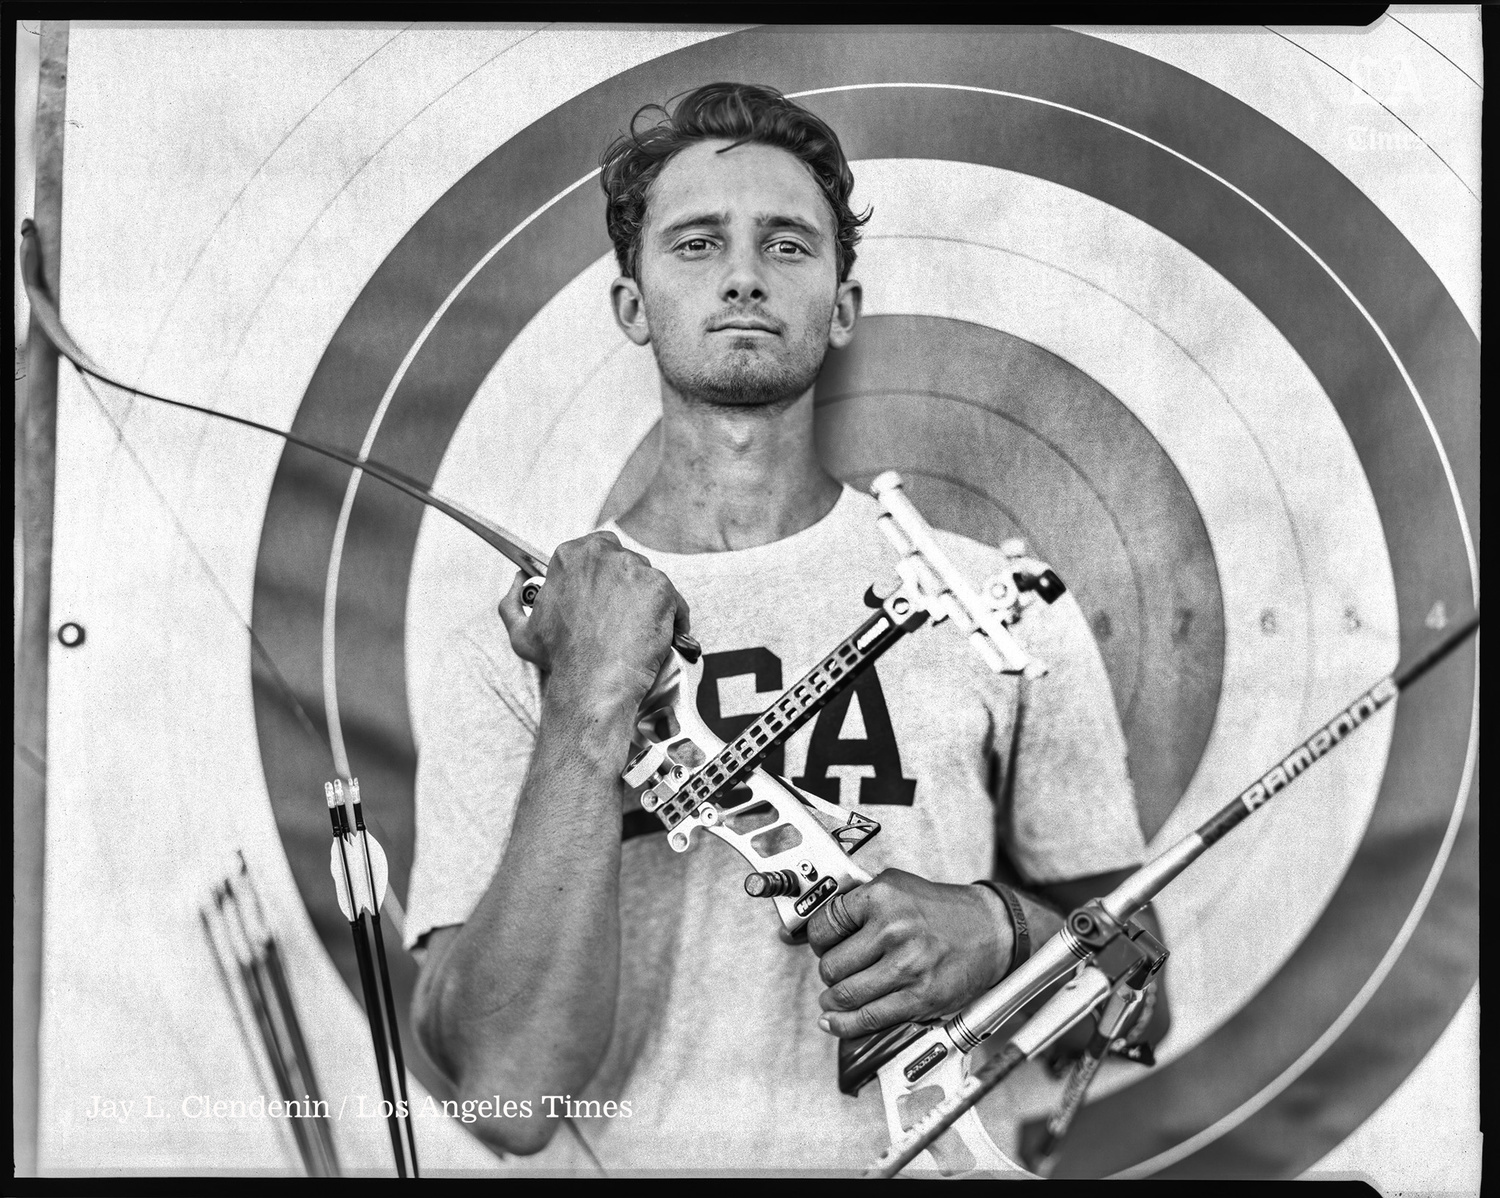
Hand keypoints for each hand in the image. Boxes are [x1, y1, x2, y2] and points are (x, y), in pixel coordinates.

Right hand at [497, 532, 690, 711]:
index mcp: (571, 556)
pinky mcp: (662, 589)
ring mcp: (636, 569)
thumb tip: (518, 582)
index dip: (604, 573)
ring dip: (648, 602)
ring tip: (638, 631)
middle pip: (625, 561)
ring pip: (650, 580)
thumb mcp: (521, 632)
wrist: (595, 680)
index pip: (597, 549)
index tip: (605, 594)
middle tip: (623, 615)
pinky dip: (671, 618)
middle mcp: (605, 555)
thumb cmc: (562, 658)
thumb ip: (513, 602)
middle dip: (626, 586)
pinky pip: (674, 601)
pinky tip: (658, 637)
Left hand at [805, 869, 1012, 1036]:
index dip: (817, 939)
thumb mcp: (894, 887)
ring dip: (833, 1000)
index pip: (824, 924)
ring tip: (834, 997)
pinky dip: (844, 1025)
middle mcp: (894, 930)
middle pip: (831, 965)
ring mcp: (908, 966)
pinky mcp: (920, 997)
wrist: (990, 929)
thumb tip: (798, 931)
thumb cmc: (938, 910)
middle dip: (828, 971)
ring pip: (844, 994)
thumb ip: (852, 905)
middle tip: (837, 969)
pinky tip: (835, 1022)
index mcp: (883, 896)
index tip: (824, 944)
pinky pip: (868, 1018)